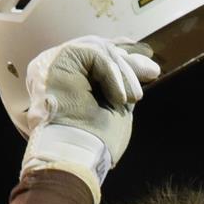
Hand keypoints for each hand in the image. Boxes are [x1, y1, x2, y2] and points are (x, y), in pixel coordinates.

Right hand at [17, 36, 162, 203]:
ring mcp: (51, 63)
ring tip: (129, 99)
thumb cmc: (96, 140)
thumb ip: (126, 84)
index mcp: (64, 80)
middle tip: (152, 73)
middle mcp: (53, 68)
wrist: (77, 155)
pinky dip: (112, 74)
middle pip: (97, 48)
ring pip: (97, 49)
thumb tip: (151, 67)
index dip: (123, 55)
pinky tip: (118, 97)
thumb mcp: (118, 107)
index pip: (96, 56)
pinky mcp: (55, 60)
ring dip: (122, 73)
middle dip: (128, 63)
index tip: (148, 63)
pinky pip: (94, 54)